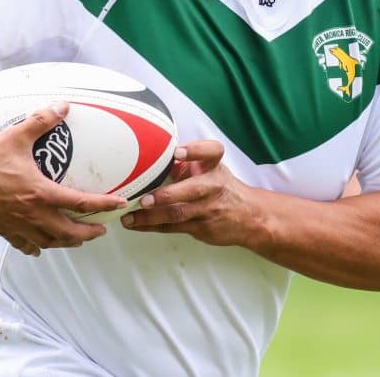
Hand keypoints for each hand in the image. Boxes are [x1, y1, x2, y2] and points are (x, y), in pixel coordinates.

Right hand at [0, 103, 127, 255]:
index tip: (120, 204)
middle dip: (89, 233)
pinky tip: (40, 247)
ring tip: (78, 239)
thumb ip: (41, 121)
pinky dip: (36, 247)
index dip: (104, 205)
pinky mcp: (1, 229)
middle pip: (68, 232)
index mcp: (40, 194)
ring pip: (49, 242)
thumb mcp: (14, 136)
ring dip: (67, 242)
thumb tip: (64, 105)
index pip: (81, 203)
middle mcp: (31, 215)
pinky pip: (23, 244)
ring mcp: (15, 225)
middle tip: (103, 229)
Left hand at [120, 140, 263, 247]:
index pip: (212, 152)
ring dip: (151, 216)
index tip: (177, 152)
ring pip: (178, 213)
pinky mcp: (201, 228)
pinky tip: (134, 224)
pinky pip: (173, 227)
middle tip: (144, 198)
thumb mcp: (211, 169)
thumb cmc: (221, 187)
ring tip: (130, 216)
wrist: (249, 216)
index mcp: (215, 166)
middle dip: (168, 195)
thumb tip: (151, 155)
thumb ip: (186, 162)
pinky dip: (151, 226)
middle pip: (193, 189)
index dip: (196, 150)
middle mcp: (214, 186)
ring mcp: (208, 209)